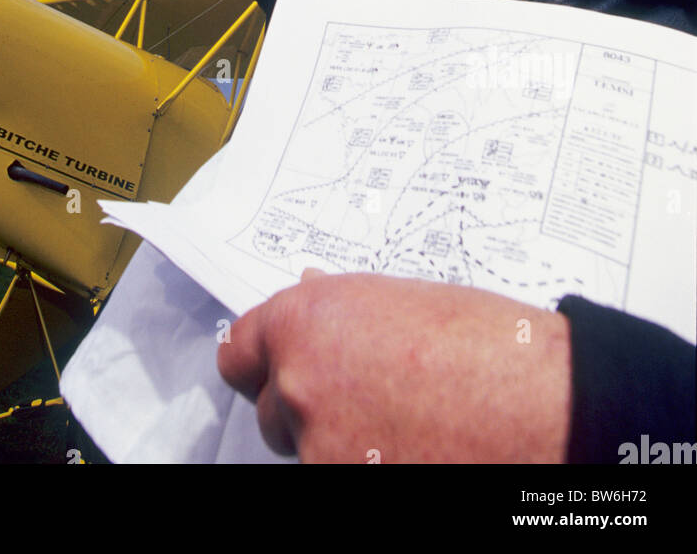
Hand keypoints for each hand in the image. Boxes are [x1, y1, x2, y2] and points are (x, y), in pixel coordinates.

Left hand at [217, 272, 571, 463]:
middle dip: (307, 407)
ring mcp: (322, 452)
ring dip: (339, 445)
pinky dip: (367, 470)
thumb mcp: (404, 302)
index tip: (280, 368)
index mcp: (306, 324)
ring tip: (407, 429)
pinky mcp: (346, 493)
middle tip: (365, 400)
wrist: (550, 409)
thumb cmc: (492, 347)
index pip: (239, 351)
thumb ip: (341, 310)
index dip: (265, 359)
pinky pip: (337, 478)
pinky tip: (417, 452)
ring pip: (307, 453)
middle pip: (272, 409)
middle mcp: (301, 387)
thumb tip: (311, 295)